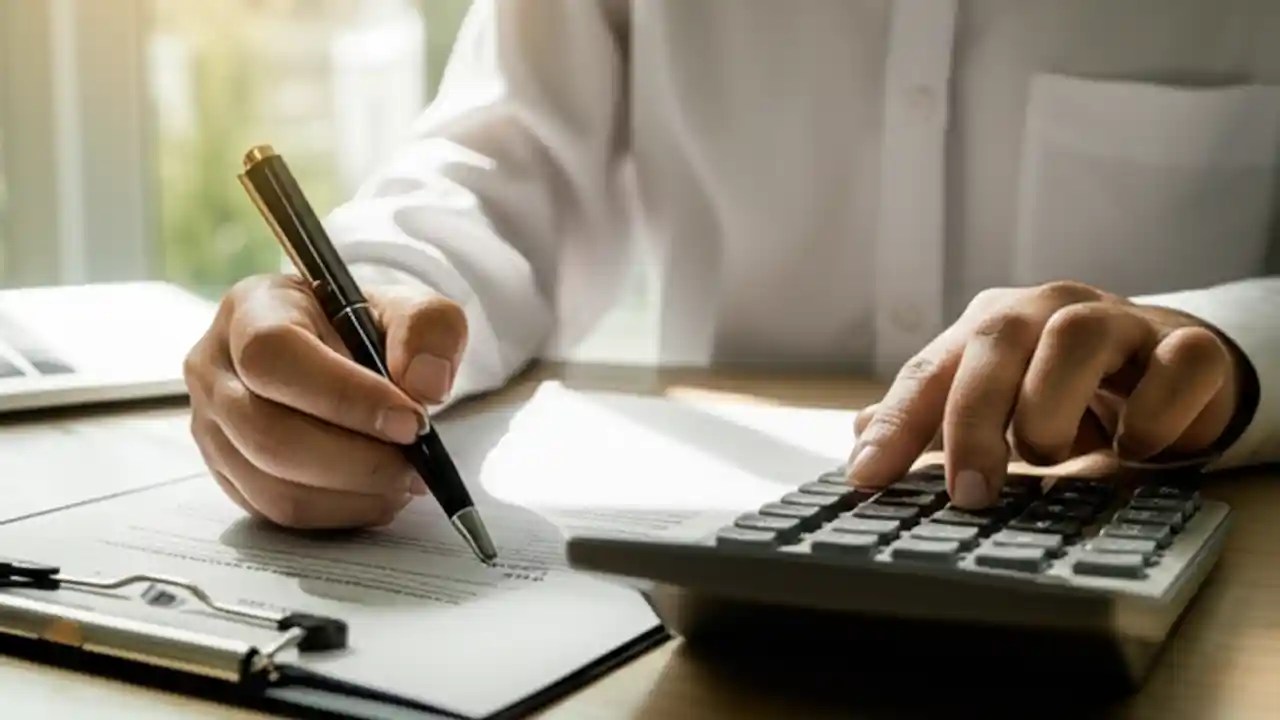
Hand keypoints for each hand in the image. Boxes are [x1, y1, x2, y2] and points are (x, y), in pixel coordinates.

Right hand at [184, 274, 467, 528]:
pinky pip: (280, 511)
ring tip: (405, 478)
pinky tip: (379, 493)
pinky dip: (340, 512)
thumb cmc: (364, 326)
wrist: (340, 351)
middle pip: (269, 434)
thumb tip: (426, 384)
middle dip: (356, 460)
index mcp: (251, 310)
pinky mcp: (230, 474)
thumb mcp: (409, 307)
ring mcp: (213, 428)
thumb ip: (429, 329)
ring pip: (275, 485)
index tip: (410, 422)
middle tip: (415, 462)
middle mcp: (215, 369)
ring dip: (353, 493)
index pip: (275, 356)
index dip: (344, 396)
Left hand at [848, 281, 1242, 507]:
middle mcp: (1050, 310)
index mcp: (993, 325)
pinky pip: (1176, 365)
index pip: (931, 367)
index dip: (897, 422)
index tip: (867, 476)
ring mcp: (1122, 321)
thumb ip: (931, 418)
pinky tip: (1135, 448)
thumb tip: (860, 433)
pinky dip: (1152, 414)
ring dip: (1052, 409)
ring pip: (1077, 337)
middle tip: (969, 490)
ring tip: (1049, 458)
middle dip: (974, 419)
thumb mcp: (994, 403)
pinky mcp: (1190, 348)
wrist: (1169, 370)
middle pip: (997, 340)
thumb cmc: (1066, 390)